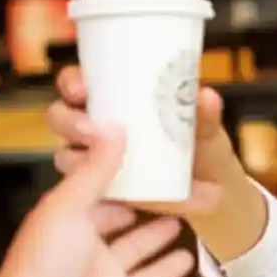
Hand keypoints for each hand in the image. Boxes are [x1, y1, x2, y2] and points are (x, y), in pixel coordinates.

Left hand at [0, 126, 194, 276]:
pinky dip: (168, 270)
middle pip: (116, 217)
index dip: (114, 169)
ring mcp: (102, 274)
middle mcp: (83, 244)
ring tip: (183, 212)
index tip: (141, 149)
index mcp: (64, 217)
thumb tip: (115, 127)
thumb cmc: (42, 264)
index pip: (93, 187)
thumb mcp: (69, 206)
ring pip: (136, 247)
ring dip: (157, 233)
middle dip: (139, 201)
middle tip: (169, 180)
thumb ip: (97, 170)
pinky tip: (189, 257)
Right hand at [47, 65, 242, 219]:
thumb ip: (205, 114)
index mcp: (116, 103)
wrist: (216, 192)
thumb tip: (205, 95)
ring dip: (73, 156)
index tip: (82, 88)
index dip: (72, 82)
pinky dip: (88, 191)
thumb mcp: (206, 129)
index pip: (79, 85)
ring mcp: (97, 163)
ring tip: (95, 160)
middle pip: (61, 117)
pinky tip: (105, 192)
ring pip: (66, 155)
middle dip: (66, 119)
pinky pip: (84, 193)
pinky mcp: (104, 194)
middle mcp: (99, 130)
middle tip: (89, 127)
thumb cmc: (204, 147)